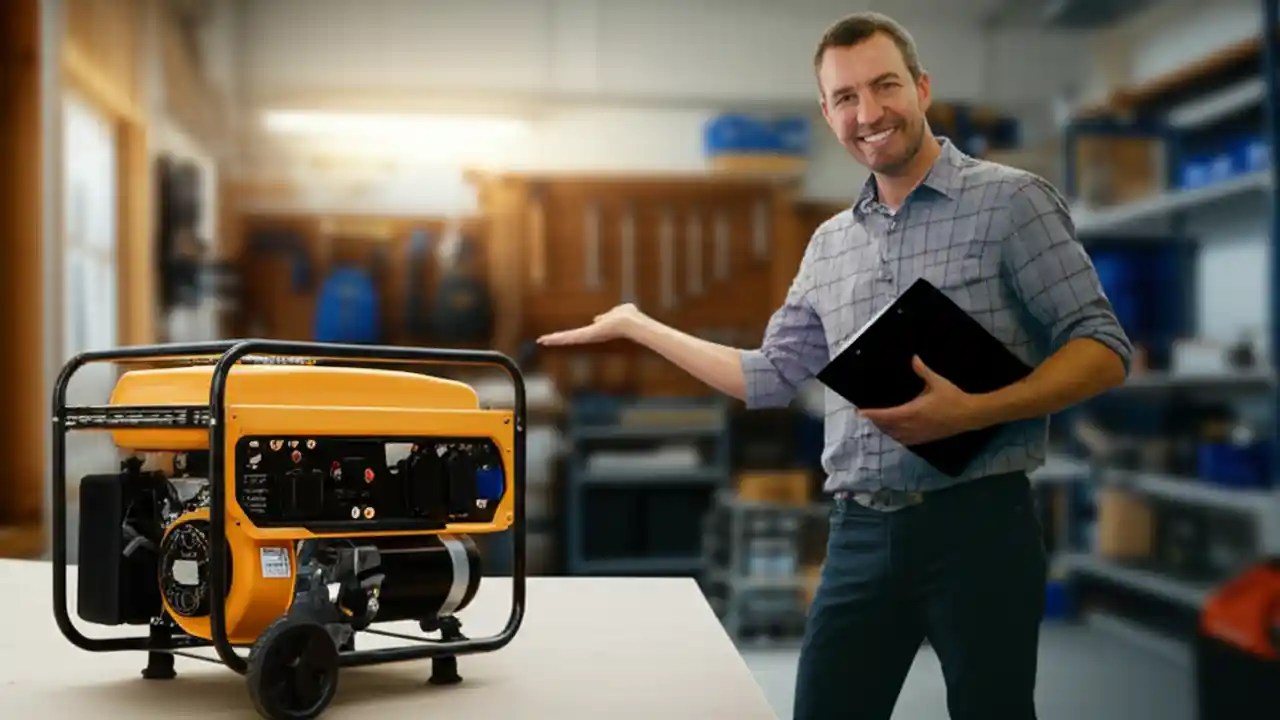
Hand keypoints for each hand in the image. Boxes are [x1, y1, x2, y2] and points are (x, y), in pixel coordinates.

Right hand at [536, 303, 646, 345]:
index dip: (568, 335)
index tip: (558, 337)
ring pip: (568, 338)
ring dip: (554, 339)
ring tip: (541, 340)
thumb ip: (606, 315)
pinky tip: (547, 339)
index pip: (579, 334)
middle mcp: (590, 335)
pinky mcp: (587, 335)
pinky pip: (570, 336)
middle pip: (570, 337)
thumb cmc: (629, 316)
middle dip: (557, 339)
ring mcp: (588, 336)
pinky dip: (558, 338)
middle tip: (543, 340)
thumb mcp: (615, 312)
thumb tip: (597, 318)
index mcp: (596, 331)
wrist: (632, 323)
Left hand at [860, 356, 985, 444]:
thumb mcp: (937, 381)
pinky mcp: (925, 439)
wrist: (970, 415)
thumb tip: (913, 358)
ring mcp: (918, 434)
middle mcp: (912, 425)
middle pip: (887, 427)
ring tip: (878, 421)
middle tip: (867, 414)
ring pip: (894, 435)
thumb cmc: (952, 397)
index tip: (860, 412)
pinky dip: (896, 435)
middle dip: (876, 421)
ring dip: (885, 429)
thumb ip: (923, 370)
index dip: (872, 414)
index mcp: (912, 412)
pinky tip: (895, 431)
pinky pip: (905, 440)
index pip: (886, 415)